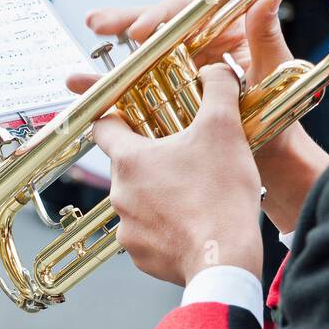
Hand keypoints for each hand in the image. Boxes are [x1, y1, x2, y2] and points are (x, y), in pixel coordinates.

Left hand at [67, 0, 328, 236]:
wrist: (224, 259)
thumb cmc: (220, 193)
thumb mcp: (224, 128)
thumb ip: (217, 89)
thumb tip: (215, 69)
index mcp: (130, 159)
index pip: (104, 126)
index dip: (116, 115)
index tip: (128, 113)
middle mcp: (119, 194)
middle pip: (128, 167)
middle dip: (153, 160)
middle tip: (185, 159)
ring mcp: (127, 229)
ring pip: (139, 203)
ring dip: (159, 196)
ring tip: (193, 196)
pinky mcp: (141, 256)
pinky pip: (148, 236)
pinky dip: (166, 229)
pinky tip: (192, 226)